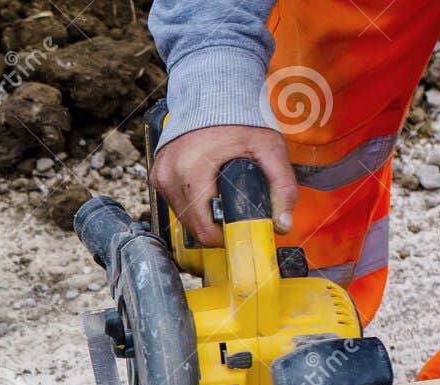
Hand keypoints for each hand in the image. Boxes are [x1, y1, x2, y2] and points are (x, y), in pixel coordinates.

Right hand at [149, 125, 297, 245]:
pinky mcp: (157, 175)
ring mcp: (160, 176)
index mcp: (192, 172)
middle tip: (237, 214)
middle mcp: (169, 176)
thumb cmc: (240, 117)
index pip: (204, 228)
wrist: (213, 92)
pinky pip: (175, 203)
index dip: (226, 236)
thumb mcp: (269, 148)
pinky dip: (192, 204)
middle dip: (216, 226)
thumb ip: (282, 186)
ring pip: (183, 217)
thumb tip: (283, 225)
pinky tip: (208, 190)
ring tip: (223, 200)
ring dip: (203, 216)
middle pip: (193, 226)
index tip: (241, 229)